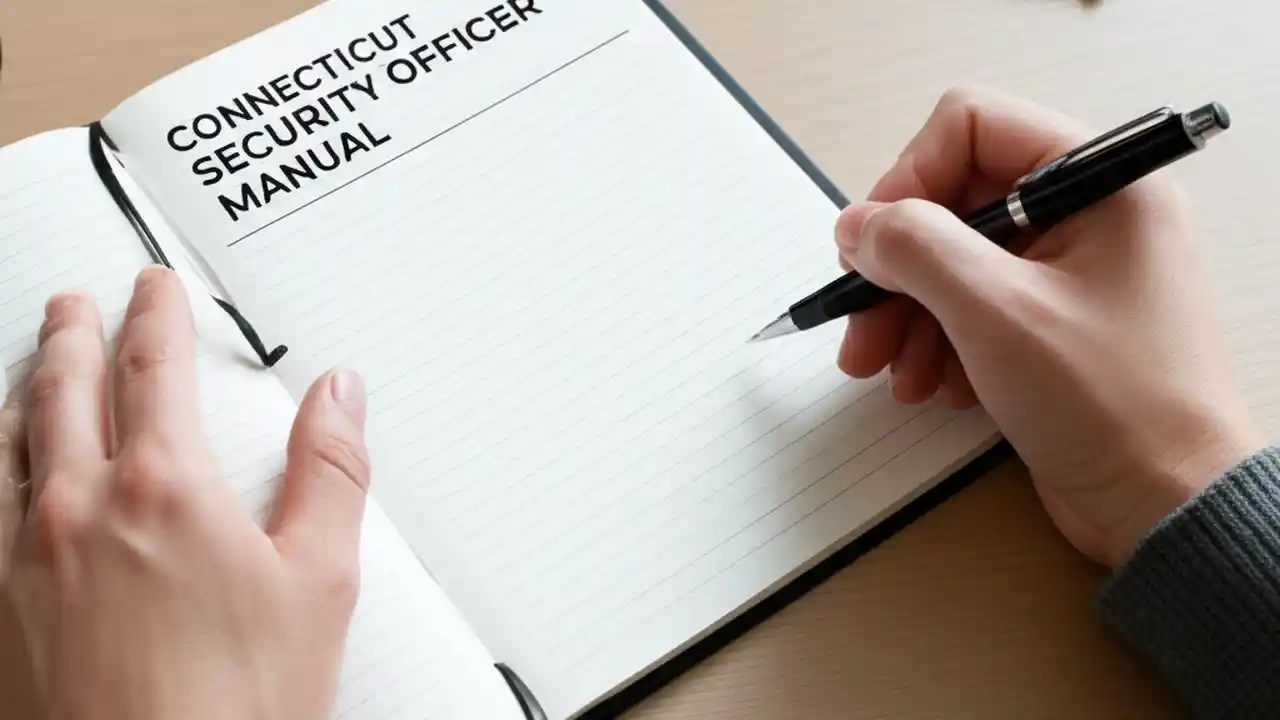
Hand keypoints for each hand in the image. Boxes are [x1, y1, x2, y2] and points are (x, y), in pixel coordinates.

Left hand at [1, 267, 371, 719]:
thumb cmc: (231, 706)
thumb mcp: (319, 583)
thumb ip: (332, 474)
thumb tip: (339, 394)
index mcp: (165, 489)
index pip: (154, 369)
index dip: (155, 315)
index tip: (153, 287)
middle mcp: (78, 508)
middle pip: (66, 389)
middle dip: (73, 333)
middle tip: (77, 301)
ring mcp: (22, 557)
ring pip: (9, 439)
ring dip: (25, 385)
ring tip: (34, 362)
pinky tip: (0, 466)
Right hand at [834, 87, 1264, 567]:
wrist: (1168, 507)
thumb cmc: (1113, 405)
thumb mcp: (997, 314)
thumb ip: (916, 251)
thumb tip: (858, 226)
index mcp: (1100, 181)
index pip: (973, 127)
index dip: (908, 179)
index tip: (871, 246)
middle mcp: (1088, 213)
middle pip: (954, 203)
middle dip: (898, 269)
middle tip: (859, 326)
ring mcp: (1070, 270)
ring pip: (956, 261)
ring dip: (910, 316)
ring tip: (890, 375)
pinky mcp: (1054, 322)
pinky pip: (976, 307)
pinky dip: (941, 343)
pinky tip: (935, 388)